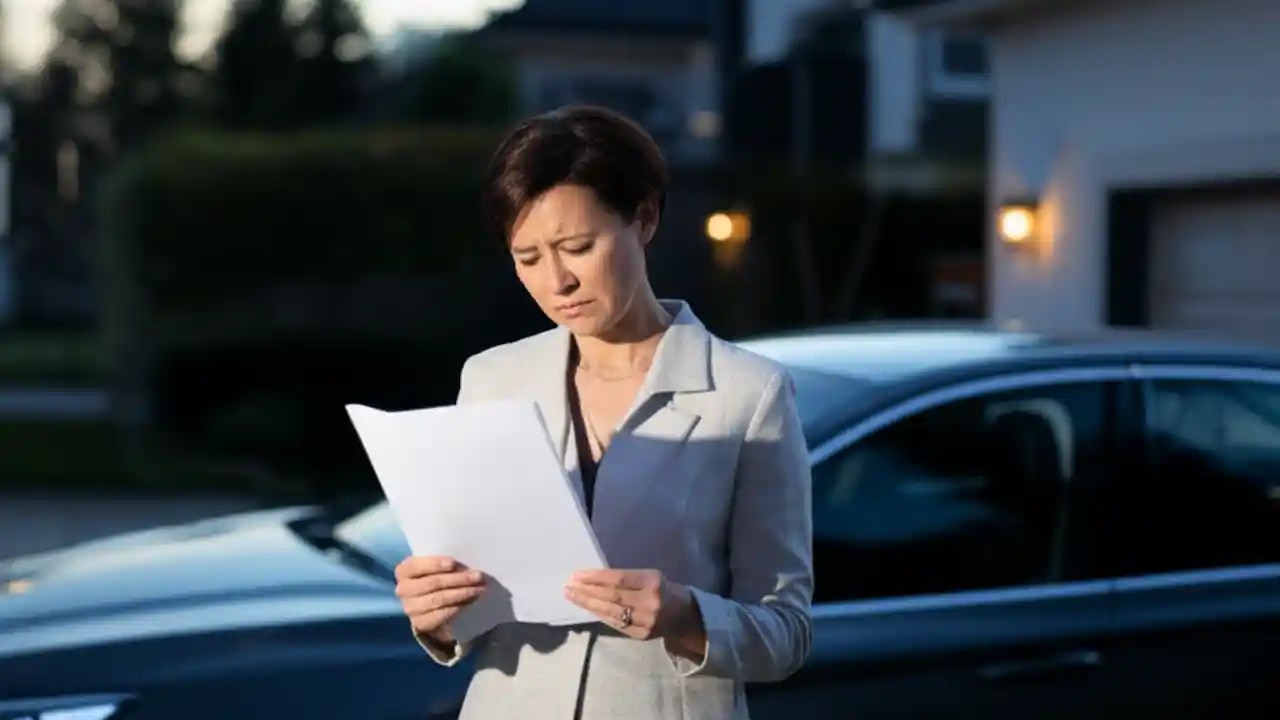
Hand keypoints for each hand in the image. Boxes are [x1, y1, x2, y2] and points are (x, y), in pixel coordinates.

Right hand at [395, 555, 486, 644]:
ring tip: (479, 589)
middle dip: (458, 579)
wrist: (429, 606)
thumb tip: (467, 565)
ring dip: (462, 593)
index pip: (417, 565)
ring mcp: (410, 608)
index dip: (435, 564)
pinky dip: (457, 607)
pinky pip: (441, 615)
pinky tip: (470, 601)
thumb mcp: (435, 568)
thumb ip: (445, 564)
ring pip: (438, 599)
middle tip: (478, 576)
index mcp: (404, 571)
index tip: (454, 563)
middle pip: (432, 583)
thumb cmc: (435, 578)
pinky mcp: (420, 623)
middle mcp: (403, 589)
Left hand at [565, 569, 703, 652]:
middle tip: (568, 586)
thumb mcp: (651, 576)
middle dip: (587, 591)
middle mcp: (649, 602)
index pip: (619, 579)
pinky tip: (587, 608)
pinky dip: (600, 615)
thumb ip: (628, 578)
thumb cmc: (665, 590)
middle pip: (612, 597)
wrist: (687, 616)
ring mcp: (645, 621)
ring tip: (572, 596)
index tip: (577, 575)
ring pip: (610, 612)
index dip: (596, 577)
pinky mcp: (641, 635)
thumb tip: (595, 578)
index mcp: (653, 582)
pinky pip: (615, 624)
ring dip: (588, 604)